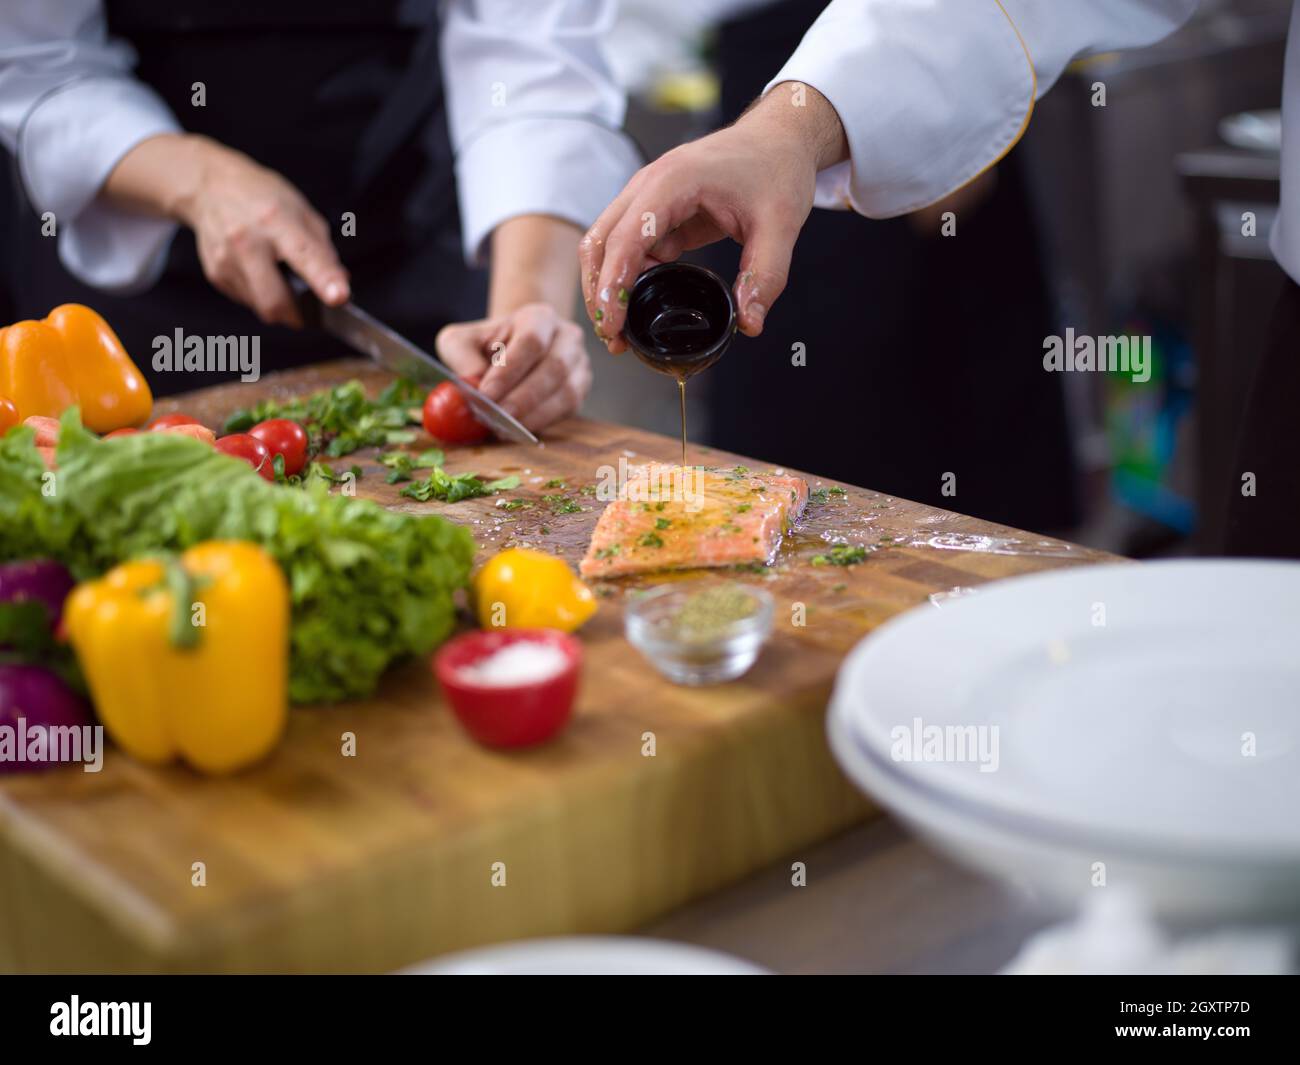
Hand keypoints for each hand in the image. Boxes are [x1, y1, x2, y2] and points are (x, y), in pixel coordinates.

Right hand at [105, 134, 348, 325]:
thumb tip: (340, 284)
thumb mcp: (301, 211)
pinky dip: (260, 296)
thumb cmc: (262, 198)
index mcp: (276, 220)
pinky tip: (258, 272)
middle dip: (297, 315)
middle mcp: (247, 241)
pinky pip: (246, 300)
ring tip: (278, 278)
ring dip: (278, 304)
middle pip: (275, 300)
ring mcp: (226, 259)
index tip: (339, 297)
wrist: (210, 187)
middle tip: (308, 311)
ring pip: (261, 306)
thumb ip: (323, 250)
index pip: (305, 255)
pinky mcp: (215, 273)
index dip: (324, 279)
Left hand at [435, 303, 590, 431]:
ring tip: (506, 427)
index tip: (486, 394)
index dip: (510, 370)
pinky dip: (544, 421)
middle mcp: (567, 336)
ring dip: (535, 413)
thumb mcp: (461, 341)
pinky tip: (520, 428)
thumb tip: (473, 385)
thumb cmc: (485, 345)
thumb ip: (462, 358)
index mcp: (539, 317)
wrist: (511, 348)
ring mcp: (579, 363)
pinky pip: (569, 408)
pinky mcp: (581, 388)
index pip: (531, 341)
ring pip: (567, 391)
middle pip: (554, 367)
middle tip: (497, 417)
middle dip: (523, 397)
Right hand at [580, 82, 847, 352]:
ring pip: (607, 244)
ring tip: (622, 332)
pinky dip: (626, 277)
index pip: (626, 239)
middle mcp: (649, 185)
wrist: (779, 137)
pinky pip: (628, 245)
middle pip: (601, 242)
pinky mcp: (655, 210)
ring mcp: (647, 196)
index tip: (613, 325)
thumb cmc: (777, 169)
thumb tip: (749, 324)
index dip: (614, 286)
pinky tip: (638, 306)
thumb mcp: (780, 225)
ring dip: (607, 287)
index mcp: (673, 181)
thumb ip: (765, 276)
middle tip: (614, 339)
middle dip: (599, 293)